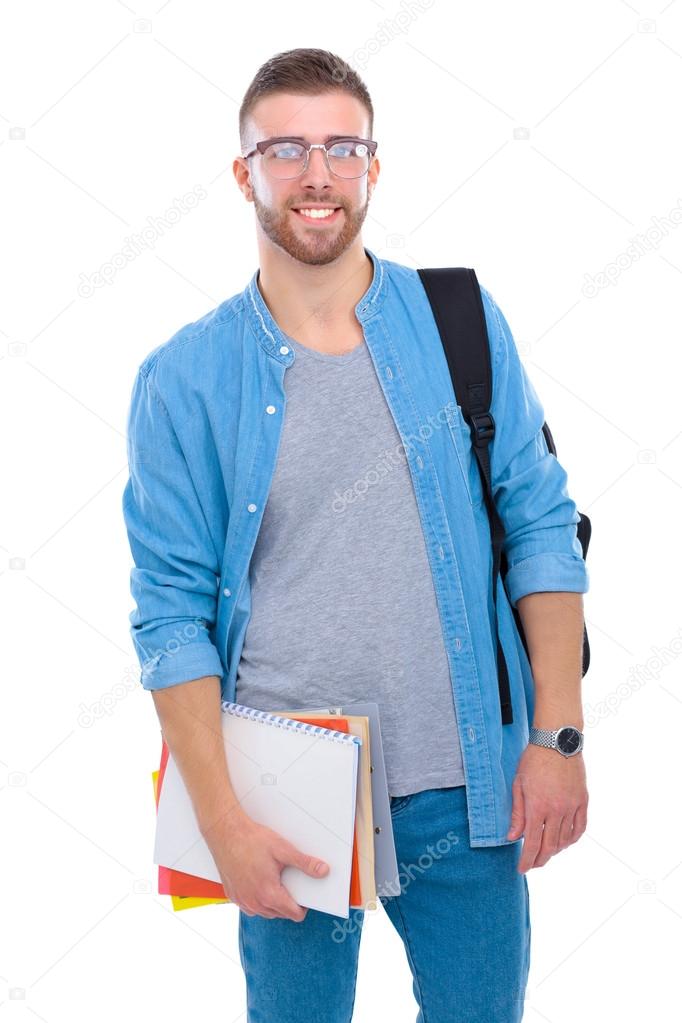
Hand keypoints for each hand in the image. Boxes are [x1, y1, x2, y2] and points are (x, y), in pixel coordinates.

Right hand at [203, 814, 329, 920]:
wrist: (225, 833)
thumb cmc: (252, 840)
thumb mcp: (283, 850)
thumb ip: (305, 863)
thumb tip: (323, 871)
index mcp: (269, 894)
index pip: (294, 914)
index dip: (303, 905)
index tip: (304, 893)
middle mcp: (254, 903)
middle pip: (281, 914)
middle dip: (288, 902)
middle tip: (288, 880)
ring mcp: (242, 901)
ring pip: (265, 912)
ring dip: (273, 902)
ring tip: (274, 880)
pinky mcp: (232, 896)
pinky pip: (251, 907)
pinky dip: (258, 899)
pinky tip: (259, 882)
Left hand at [507, 743, 587, 871]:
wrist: (557, 741)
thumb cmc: (533, 760)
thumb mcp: (518, 784)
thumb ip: (517, 813)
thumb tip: (513, 836)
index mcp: (537, 806)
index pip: (532, 843)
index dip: (527, 860)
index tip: (522, 869)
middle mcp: (556, 810)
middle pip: (550, 846)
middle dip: (540, 859)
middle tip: (533, 863)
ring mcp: (571, 806)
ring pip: (565, 840)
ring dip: (555, 850)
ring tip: (546, 852)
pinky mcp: (583, 801)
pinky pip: (580, 828)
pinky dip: (572, 839)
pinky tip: (565, 841)